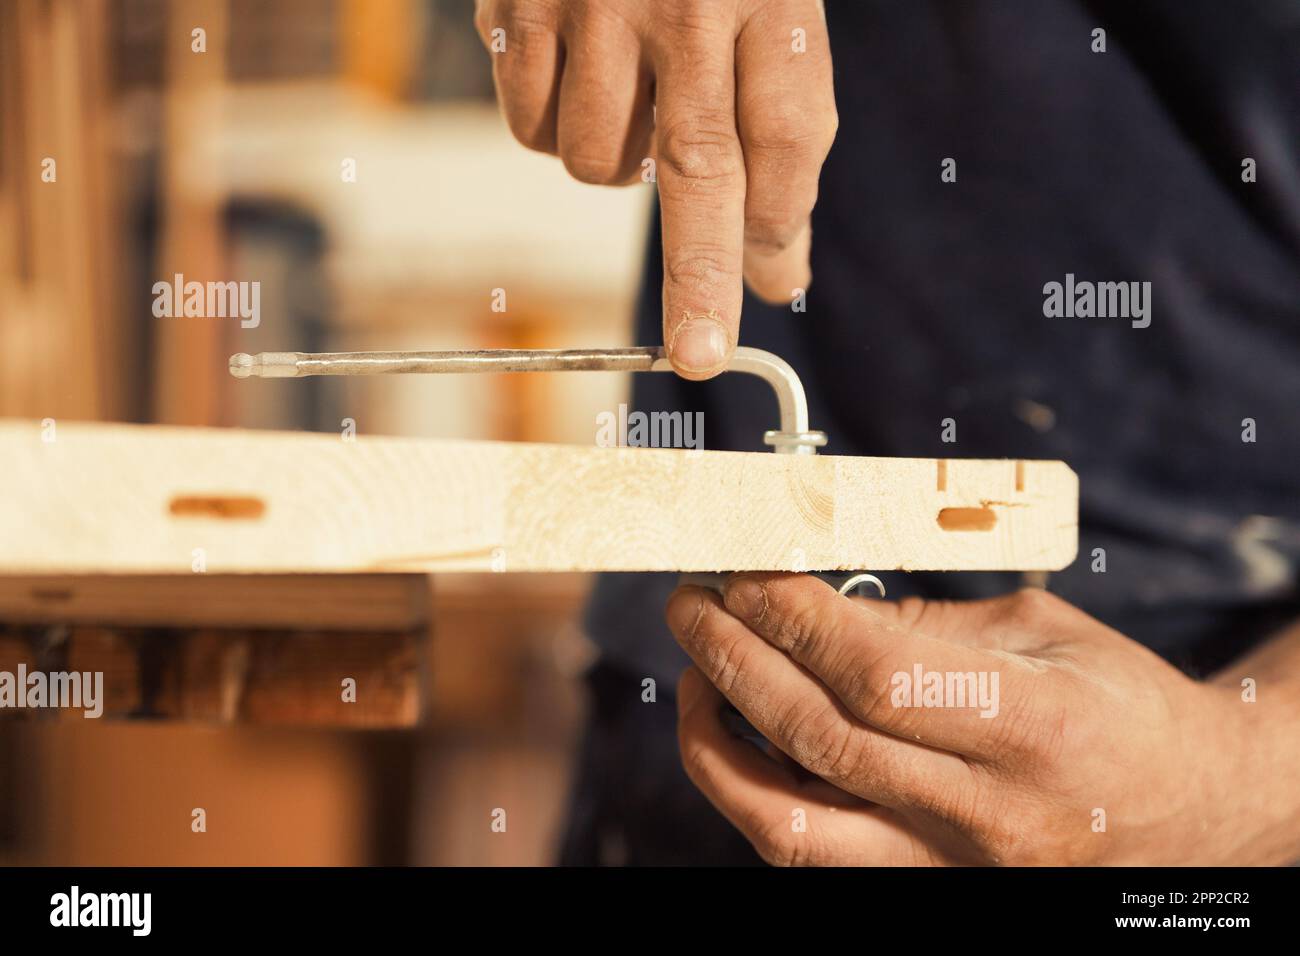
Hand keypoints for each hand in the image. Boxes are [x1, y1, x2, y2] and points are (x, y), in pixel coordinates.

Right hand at [474, 0, 837, 377]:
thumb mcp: (767, 0)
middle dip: (701, 278)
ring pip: (598, 161)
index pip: (784, 138)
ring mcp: (591, 0)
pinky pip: (530, 127)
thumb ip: (782, 129)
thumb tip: (781, 271)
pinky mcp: (516, 4)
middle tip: (702, 354)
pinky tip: (576, 81)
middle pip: (699, 170)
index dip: (779, 223)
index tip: (776, 283)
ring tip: (628, 105)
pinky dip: (552, 132)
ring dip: (615, 168)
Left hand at [666, 573, 1279, 864]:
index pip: (879, 677)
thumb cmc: (1121, 704)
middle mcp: (986, 815)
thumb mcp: (1041, 633)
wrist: (1188, 808)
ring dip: (716, 743)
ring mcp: (947, 866)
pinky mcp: (920, 886)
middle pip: (819, 741)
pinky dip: (752, 788)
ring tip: (698, 671)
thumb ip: (920, 623)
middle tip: (694, 602)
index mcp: (1035, 730)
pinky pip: (808, 850)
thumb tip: (806, 605)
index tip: (741, 569)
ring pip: (790, 828)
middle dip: (733, 659)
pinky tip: (736, 729)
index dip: (792, 619)